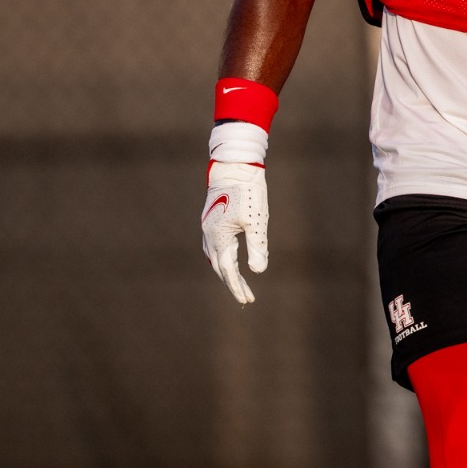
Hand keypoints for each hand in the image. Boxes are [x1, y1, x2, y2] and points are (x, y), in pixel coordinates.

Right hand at [202, 161, 268, 304]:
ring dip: (226, 272)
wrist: (234, 168)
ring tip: (238, 284)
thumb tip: (258, 271)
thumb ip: (257, 246)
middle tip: (246, 298)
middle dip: (233, 283)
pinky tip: (229, 261)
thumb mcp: (256, 220)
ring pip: (215, 258)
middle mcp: (209, 236)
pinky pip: (214, 248)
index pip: (228, 270)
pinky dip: (222, 259)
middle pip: (220, 267)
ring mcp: (208, 229)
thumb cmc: (248, 193)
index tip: (247, 300)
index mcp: (219, 238)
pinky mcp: (211, 222)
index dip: (237, 286)